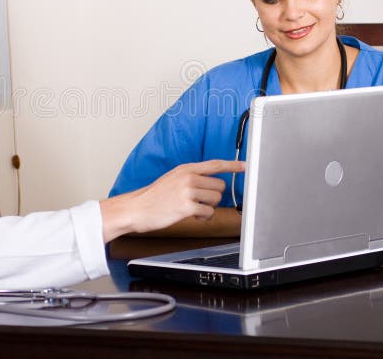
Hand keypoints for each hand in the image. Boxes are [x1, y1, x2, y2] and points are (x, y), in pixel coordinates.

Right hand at [99, 160, 244, 241]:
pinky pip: (208, 212)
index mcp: (185, 169)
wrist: (137, 208)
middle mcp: (187, 177)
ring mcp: (187, 191)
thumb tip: (210, 184)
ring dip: (208, 207)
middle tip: (201, 202)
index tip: (245, 166)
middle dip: (214, 196)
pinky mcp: (186, 206)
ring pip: (216, 199)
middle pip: (220, 186)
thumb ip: (190, 177)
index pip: (214, 164)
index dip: (232, 165)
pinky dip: (203, 217)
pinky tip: (193, 216)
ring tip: (194, 209)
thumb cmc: (154, 197)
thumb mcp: (172, 179)